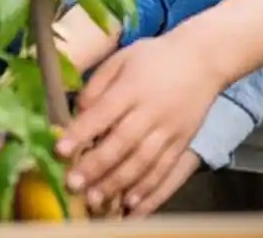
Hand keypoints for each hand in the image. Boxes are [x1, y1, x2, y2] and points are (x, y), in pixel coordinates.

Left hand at [55, 36, 222, 211]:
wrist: (203, 59)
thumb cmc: (154, 57)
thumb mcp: (121, 58)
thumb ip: (97, 84)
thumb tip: (78, 111)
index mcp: (132, 88)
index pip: (103, 113)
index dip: (80, 133)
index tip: (59, 150)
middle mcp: (151, 112)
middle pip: (122, 143)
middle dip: (96, 166)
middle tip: (73, 185)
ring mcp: (170, 131)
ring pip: (142, 163)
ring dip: (118, 184)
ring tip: (96, 200)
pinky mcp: (183, 143)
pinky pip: (165, 171)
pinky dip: (149, 190)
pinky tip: (132, 204)